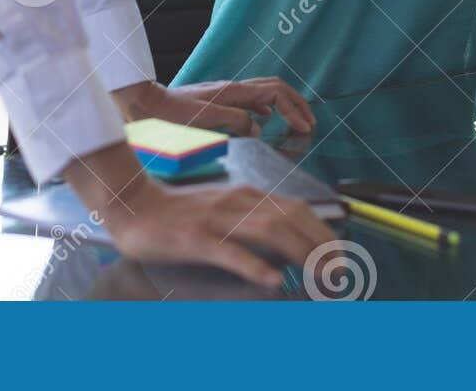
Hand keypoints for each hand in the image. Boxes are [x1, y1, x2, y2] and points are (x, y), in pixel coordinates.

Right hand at [64, 142, 336, 289]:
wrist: (134, 206)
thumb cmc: (180, 214)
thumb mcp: (224, 210)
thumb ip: (254, 221)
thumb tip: (289, 245)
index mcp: (247, 196)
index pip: (298, 209)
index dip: (324, 232)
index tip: (340, 257)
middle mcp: (238, 203)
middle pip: (292, 219)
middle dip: (322, 246)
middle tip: (339, 274)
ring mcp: (218, 219)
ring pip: (270, 231)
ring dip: (302, 254)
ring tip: (321, 277)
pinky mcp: (196, 237)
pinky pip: (231, 252)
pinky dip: (255, 265)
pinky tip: (273, 279)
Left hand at [111, 78, 314, 137]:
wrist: (145, 105)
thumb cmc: (170, 115)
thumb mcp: (203, 120)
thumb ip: (234, 121)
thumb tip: (258, 128)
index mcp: (232, 92)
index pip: (275, 94)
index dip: (294, 109)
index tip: (305, 127)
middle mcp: (232, 89)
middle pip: (275, 88)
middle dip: (296, 103)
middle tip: (310, 121)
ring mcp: (225, 94)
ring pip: (264, 92)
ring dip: (284, 104)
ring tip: (296, 119)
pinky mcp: (217, 101)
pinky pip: (251, 100)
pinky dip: (266, 108)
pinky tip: (264, 120)